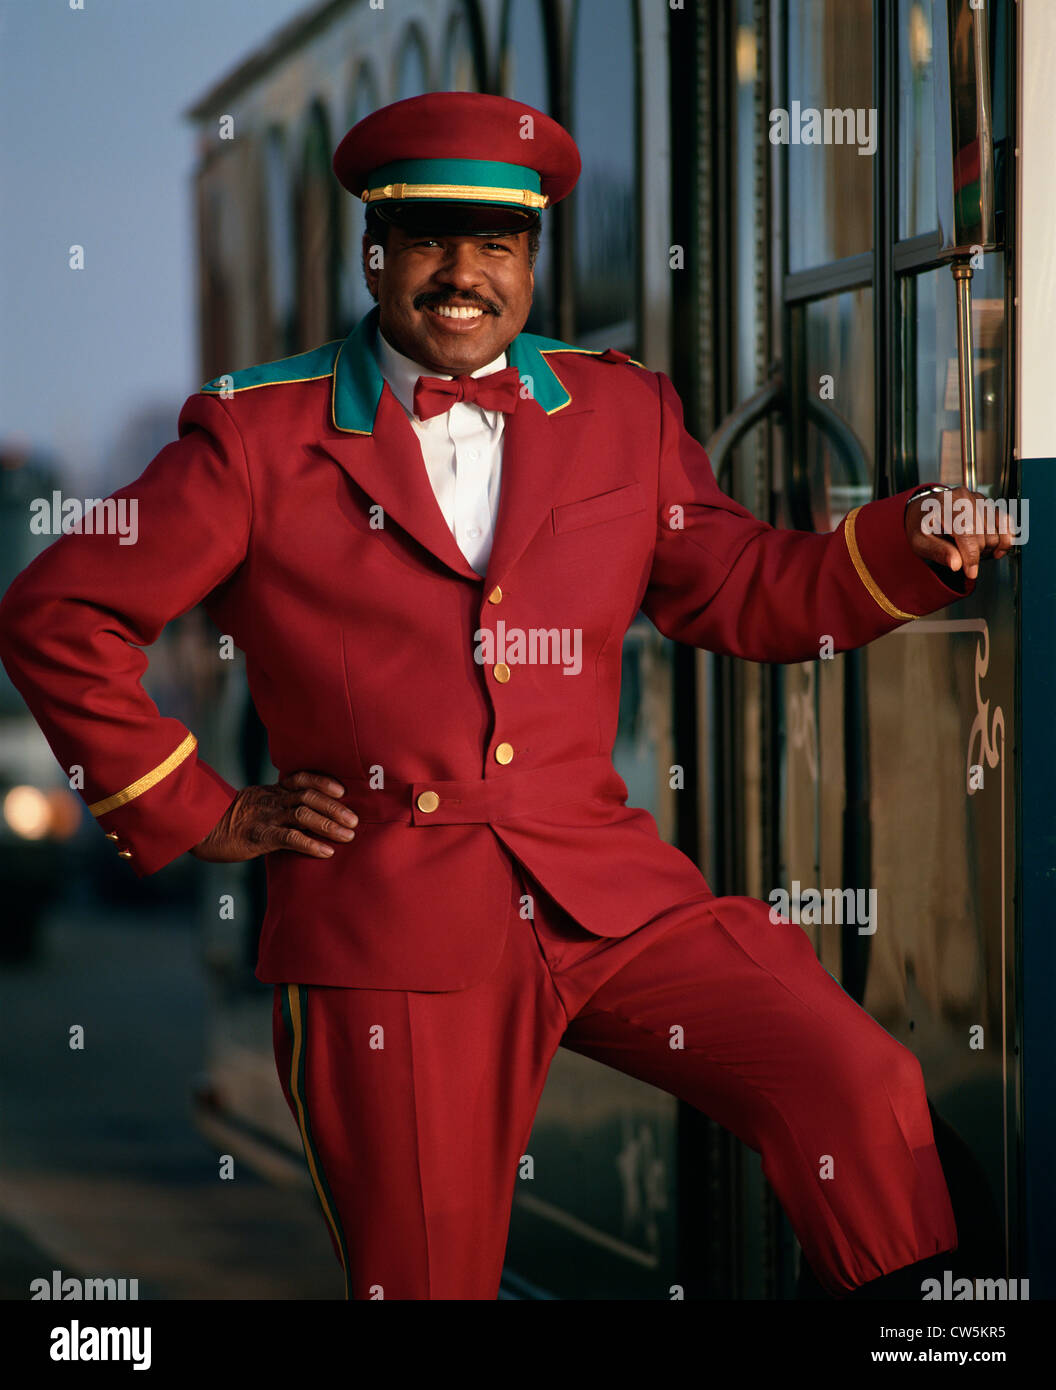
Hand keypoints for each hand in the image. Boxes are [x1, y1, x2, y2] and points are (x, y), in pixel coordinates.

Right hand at [190, 770, 356, 862]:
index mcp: (271, 791)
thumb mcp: (253, 805)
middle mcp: (272, 800)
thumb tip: (302, 817)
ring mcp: (266, 817)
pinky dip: (310, 844)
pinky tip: (326, 851)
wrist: (199, 829)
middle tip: (355, 819)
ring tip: (349, 835)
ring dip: (329, 824)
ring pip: (303, 815)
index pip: (301, 779)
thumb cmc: (227, 821)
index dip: (323, 782)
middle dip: (334, 807)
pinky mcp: (259, 837)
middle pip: (309, 796)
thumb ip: (276, 806)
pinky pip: (289, 838)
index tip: (342, 790)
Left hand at [905, 484, 1012, 580]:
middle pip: (983, 537)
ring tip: (971, 550)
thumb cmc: (921, 526)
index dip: (971, 557)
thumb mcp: (919, 542)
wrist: (924, 509)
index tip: (970, 572)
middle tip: (962, 557)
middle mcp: (964, 498)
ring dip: (988, 548)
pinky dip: (1005, 538)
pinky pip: (1006, 522)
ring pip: (996, 533)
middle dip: (976, 554)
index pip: (967, 534)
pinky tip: (996, 548)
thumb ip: (937, 552)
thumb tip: (957, 564)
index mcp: (944, 505)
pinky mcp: (988, 503)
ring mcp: (978, 499)